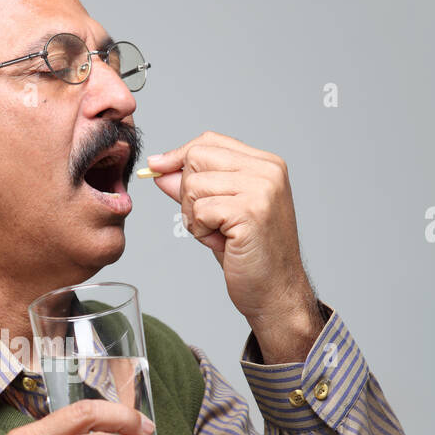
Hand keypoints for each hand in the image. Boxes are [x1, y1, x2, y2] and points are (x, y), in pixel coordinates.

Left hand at [149, 130, 325, 359]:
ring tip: (219, 234)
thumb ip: (192, 187)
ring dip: (194, 216)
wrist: (275, 293)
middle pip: (197, 157)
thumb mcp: (217, 213)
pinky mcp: (250, 211)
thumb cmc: (250, 256)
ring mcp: (261, 189)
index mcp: (265, 165)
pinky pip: (200, 210)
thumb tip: (159, 168)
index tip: (158, 169)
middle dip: (187, 191)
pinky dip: (201, 231)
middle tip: (208, 221)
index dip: (179, 156)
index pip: (209, 141)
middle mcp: (267, 170)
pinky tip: (222, 243)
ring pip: (193, 185)